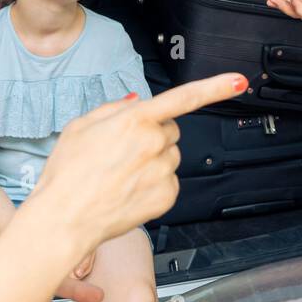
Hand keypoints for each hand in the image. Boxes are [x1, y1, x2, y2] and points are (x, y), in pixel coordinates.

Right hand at [29, 73, 246, 256]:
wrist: (64, 219)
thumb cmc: (67, 174)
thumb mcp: (81, 126)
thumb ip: (115, 108)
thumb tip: (137, 100)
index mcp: (134, 120)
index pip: (183, 97)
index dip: (215, 87)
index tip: (238, 82)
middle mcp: (153, 143)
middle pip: (170, 130)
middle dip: (154, 135)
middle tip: (123, 152)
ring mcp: (163, 172)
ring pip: (170, 157)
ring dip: (154, 161)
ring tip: (121, 175)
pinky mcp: (167, 196)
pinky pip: (170, 181)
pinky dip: (155, 184)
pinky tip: (129, 190)